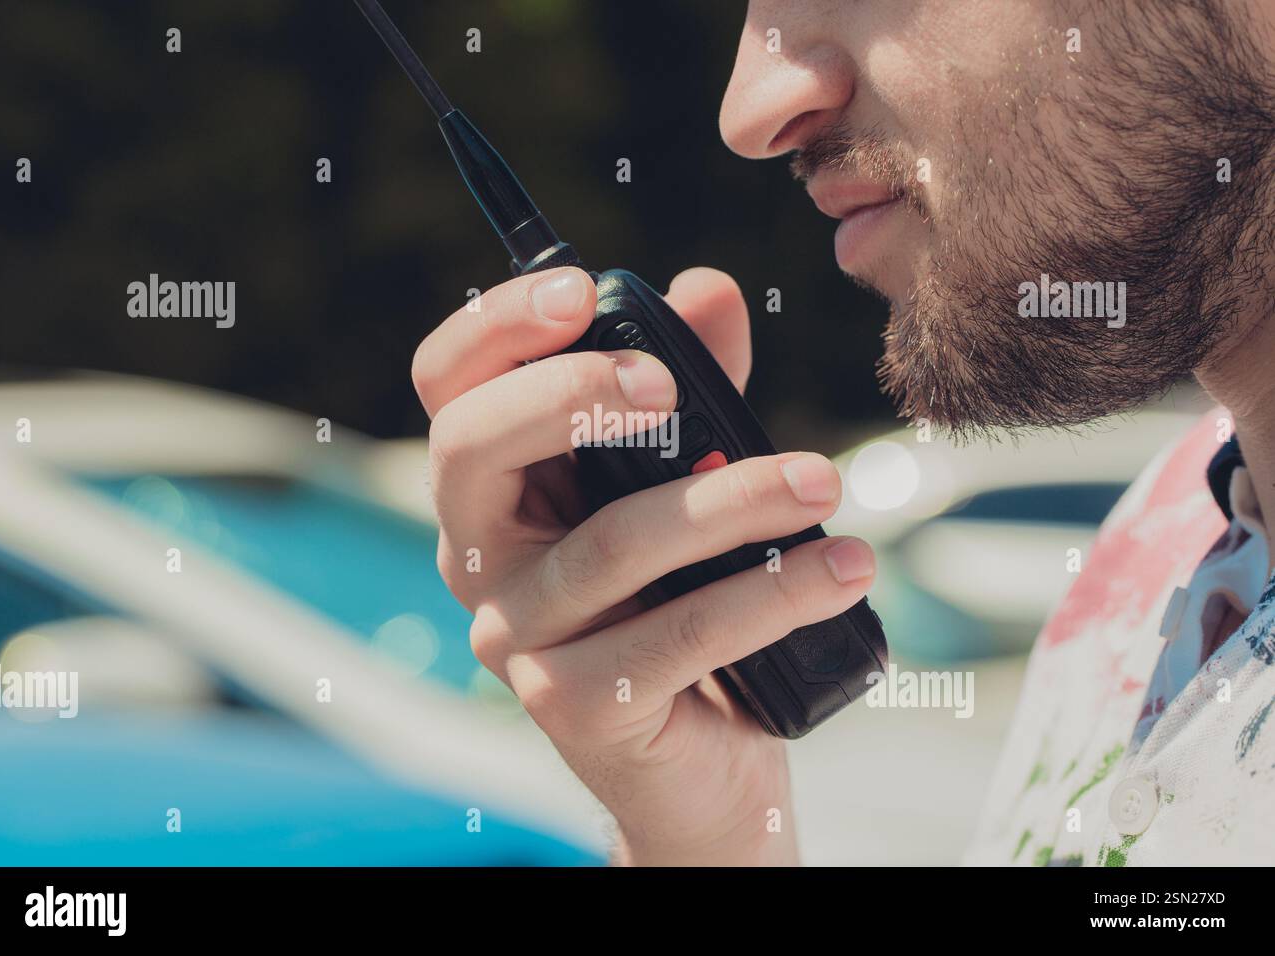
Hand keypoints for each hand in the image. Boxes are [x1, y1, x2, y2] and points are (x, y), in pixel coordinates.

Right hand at [412, 266, 875, 865]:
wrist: (700, 761)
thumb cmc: (685, 600)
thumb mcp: (690, 480)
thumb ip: (696, 387)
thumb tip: (707, 289)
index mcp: (496, 490)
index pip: (450, 388)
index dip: (498, 327)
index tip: (581, 291)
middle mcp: (481, 559)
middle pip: (472, 447)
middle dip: (569, 393)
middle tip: (673, 384)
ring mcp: (517, 639)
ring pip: (609, 543)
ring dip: (731, 500)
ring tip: (821, 482)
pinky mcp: (574, 707)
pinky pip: (676, 635)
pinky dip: (771, 594)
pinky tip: (841, 570)